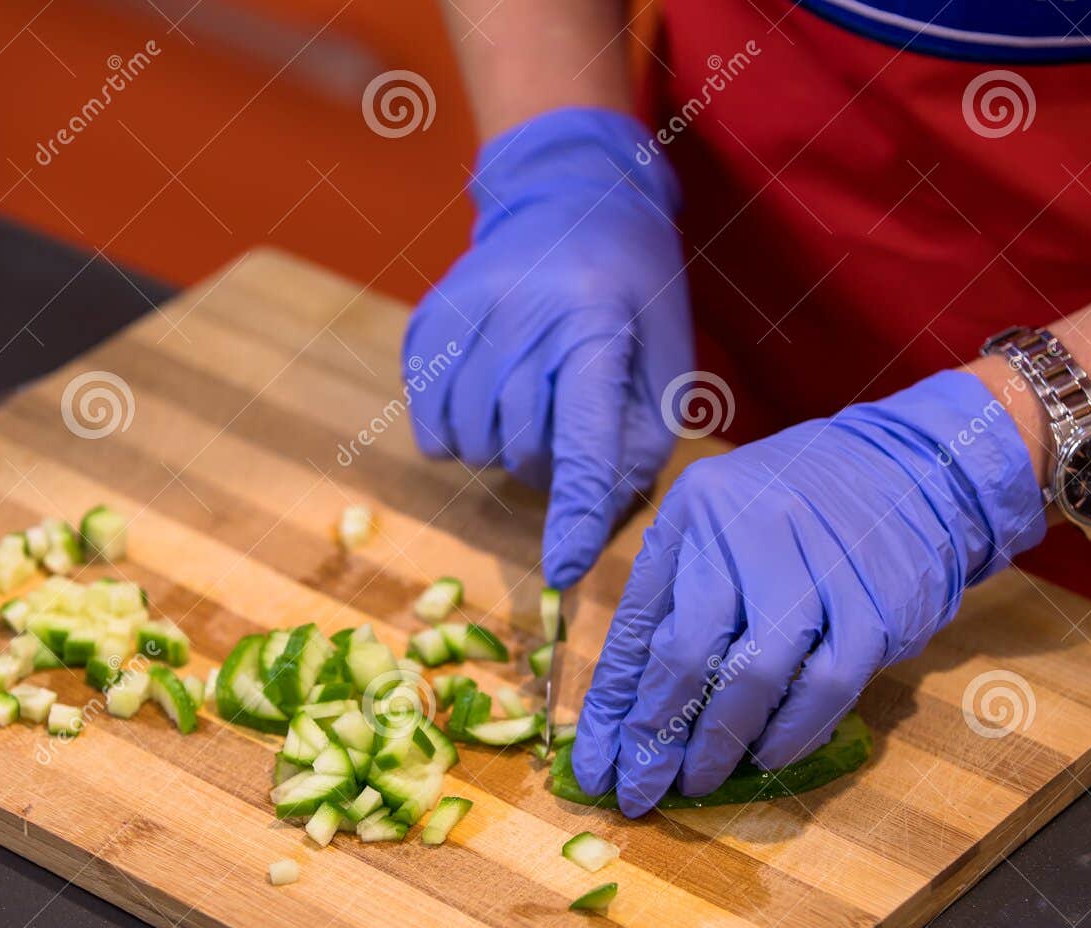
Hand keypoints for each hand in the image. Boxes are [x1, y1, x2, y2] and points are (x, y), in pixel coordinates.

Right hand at [402, 108, 692, 587]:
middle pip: (520, 446)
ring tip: (525, 406)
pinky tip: (486, 395)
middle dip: (545, 466)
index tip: (565, 569)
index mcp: (595, 323)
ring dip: (498, 451)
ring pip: (466, 442)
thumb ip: (638, 443)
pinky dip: (456, 432)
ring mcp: (464, 311)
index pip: (583, 439)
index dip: (576, 511)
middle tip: (563, 431)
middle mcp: (523, 312)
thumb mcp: (664, 362)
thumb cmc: (632, 293)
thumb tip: (594, 519)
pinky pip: (427, 421)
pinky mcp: (426, 319)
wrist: (570, 195)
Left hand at [572, 370, 1047, 815]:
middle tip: (645, 790)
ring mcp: (819, 563)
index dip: (613, 708)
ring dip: (723, 742)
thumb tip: (622, 717)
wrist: (910, 471)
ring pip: (756, 675)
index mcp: (696, 511)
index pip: (638, 625)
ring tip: (701, 780)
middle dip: (658, 736)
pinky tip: (769, 755)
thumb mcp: (714, 533)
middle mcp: (751, 528)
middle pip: (688, 651)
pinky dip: (792, 732)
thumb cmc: (788, 517)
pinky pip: (826, 686)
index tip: (597, 771)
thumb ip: (669, 608)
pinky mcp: (877, 601)